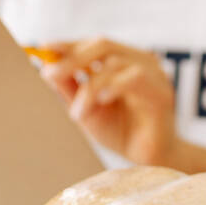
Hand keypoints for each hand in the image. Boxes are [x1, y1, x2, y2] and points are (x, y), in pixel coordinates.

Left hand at [39, 37, 177, 166]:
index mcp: (123, 62)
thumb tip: (47, 67)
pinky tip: (102, 100)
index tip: (44, 47)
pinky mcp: (161, 92)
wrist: (148, 161)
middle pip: (105, 44)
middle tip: (50, 74)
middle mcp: (140, 62)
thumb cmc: (120, 132)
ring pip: (115, 63)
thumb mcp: (87, 109)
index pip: (94, 44)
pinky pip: (135, 78)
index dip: (70, 44)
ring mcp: (154, 75)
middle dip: (73, 58)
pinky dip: (113, 86)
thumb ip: (71, 88)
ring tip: (77, 113)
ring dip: (89, 87)